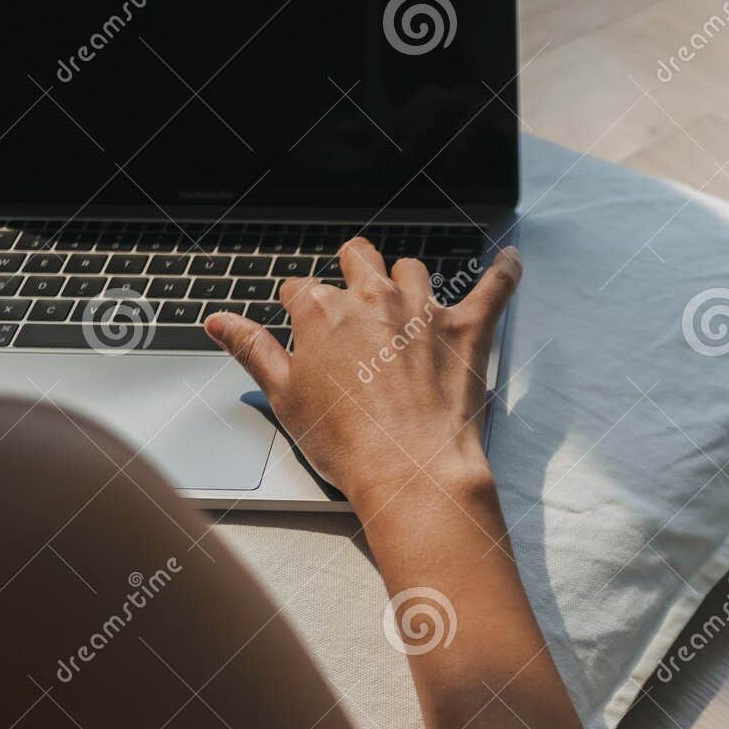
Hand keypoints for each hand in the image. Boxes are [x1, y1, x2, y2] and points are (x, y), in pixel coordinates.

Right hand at [204, 238, 520, 507]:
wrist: (409, 469)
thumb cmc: (347, 442)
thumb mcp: (284, 397)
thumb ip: (252, 350)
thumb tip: (219, 320)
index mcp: (324, 313)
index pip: (302, 290)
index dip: (299, 308)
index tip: (302, 325)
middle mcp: (374, 300)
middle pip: (359, 259)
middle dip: (352, 271)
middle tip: (353, 296)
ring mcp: (424, 311)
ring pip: (412, 269)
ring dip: (406, 280)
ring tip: (406, 300)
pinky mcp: (468, 329)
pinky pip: (493, 286)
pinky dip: (503, 272)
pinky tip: (509, 260)